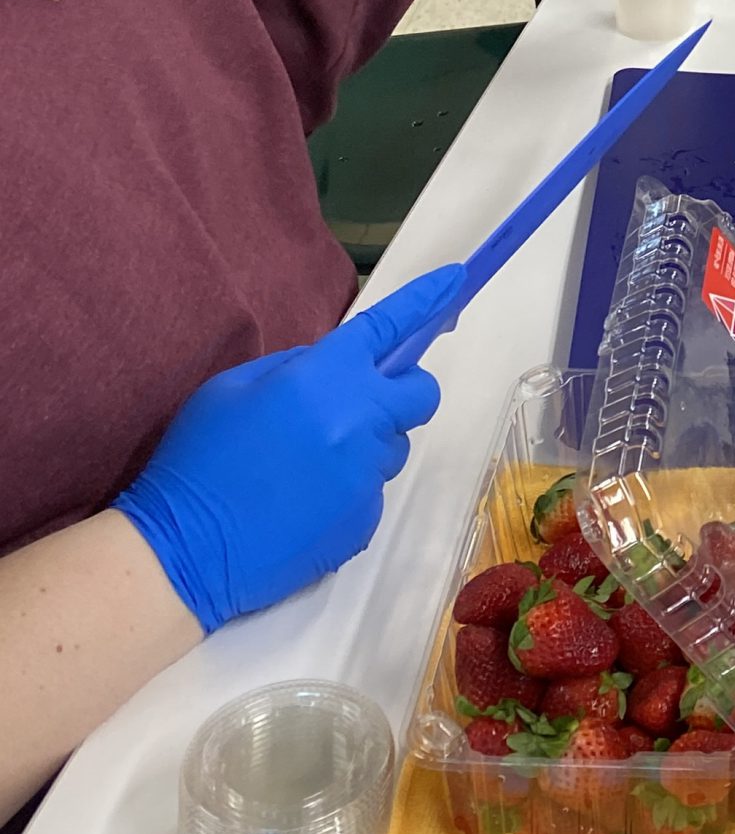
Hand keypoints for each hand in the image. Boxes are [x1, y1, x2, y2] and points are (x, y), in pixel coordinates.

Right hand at [114, 267, 462, 634]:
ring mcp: (366, 476)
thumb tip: (330, 364)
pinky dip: (347, 493)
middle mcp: (360, 421)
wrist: (183, 553)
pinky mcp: (363, 523)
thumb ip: (294, 365)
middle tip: (358, 406)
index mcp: (326, 377)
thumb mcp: (232, 389)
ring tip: (305, 470)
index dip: (423, 301)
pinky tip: (300, 507)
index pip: (387, 326)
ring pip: (392, 446)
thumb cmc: (198, 462)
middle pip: (419, 394)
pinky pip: (371, 493)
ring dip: (365, 446)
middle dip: (400, 392)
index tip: (453, 280)